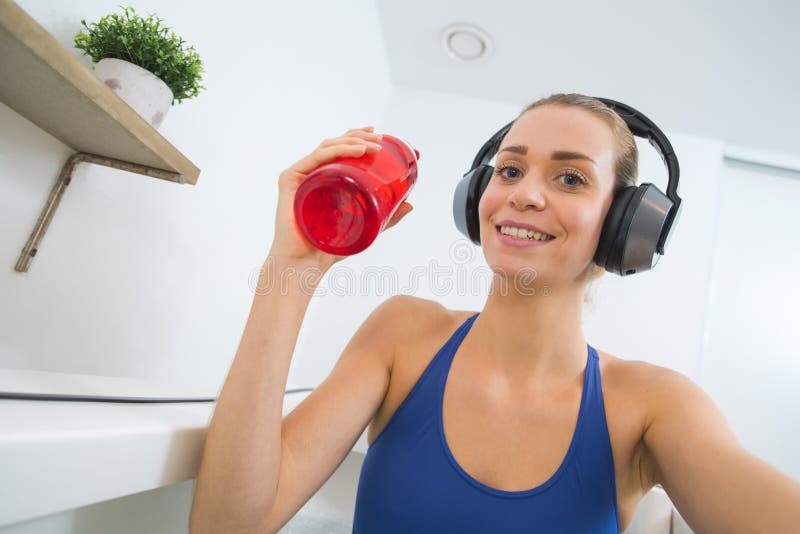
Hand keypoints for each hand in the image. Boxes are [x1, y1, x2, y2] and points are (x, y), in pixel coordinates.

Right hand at [268, 126, 414, 270]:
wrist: (306, 264)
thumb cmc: (329, 248)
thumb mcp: (366, 227)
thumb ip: (387, 217)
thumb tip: (411, 205)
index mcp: (327, 179)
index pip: (344, 152)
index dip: (363, 141)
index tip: (385, 139)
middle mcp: (313, 173)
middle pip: (337, 144)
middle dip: (361, 136)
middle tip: (381, 139)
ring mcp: (301, 174)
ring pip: (328, 146)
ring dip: (353, 141)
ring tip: (374, 146)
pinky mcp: (290, 178)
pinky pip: (316, 158)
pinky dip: (338, 150)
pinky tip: (357, 151)